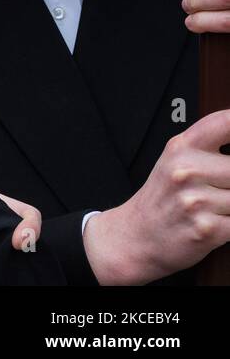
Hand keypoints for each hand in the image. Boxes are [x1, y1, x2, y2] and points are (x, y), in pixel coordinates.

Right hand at [82, 108, 229, 284]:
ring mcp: (195, 201)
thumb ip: (209, 143)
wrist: (137, 236)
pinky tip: (218, 220)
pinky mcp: (207, 229)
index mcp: (181, 147)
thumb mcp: (176, 159)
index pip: (226, 123)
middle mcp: (186, 171)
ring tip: (215, 207)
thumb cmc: (163, 196)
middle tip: (219, 187)